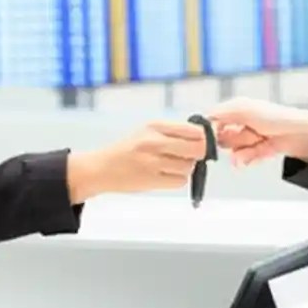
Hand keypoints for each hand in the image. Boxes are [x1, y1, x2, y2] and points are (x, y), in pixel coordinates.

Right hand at [66, 120, 207, 202]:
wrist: (102, 168)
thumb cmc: (129, 149)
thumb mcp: (148, 131)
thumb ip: (174, 132)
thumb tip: (206, 136)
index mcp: (155, 126)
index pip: (194, 130)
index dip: (204, 137)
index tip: (203, 141)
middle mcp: (154, 142)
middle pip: (197, 148)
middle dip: (200, 153)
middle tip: (191, 155)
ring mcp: (152, 162)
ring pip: (189, 166)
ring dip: (186, 167)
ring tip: (172, 165)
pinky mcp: (151, 180)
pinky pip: (180, 181)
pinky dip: (177, 179)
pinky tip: (166, 175)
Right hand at [206, 98, 307, 166]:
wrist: (298, 133)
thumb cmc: (274, 116)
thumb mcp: (243, 110)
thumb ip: (221, 114)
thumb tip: (204, 120)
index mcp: (233, 110)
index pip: (211, 122)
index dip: (211, 131)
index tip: (213, 136)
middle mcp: (237, 125)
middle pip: (221, 141)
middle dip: (235, 140)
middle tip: (251, 133)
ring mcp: (245, 140)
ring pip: (233, 153)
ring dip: (245, 149)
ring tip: (260, 140)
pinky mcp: (253, 153)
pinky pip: (243, 160)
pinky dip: (251, 158)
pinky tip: (262, 151)